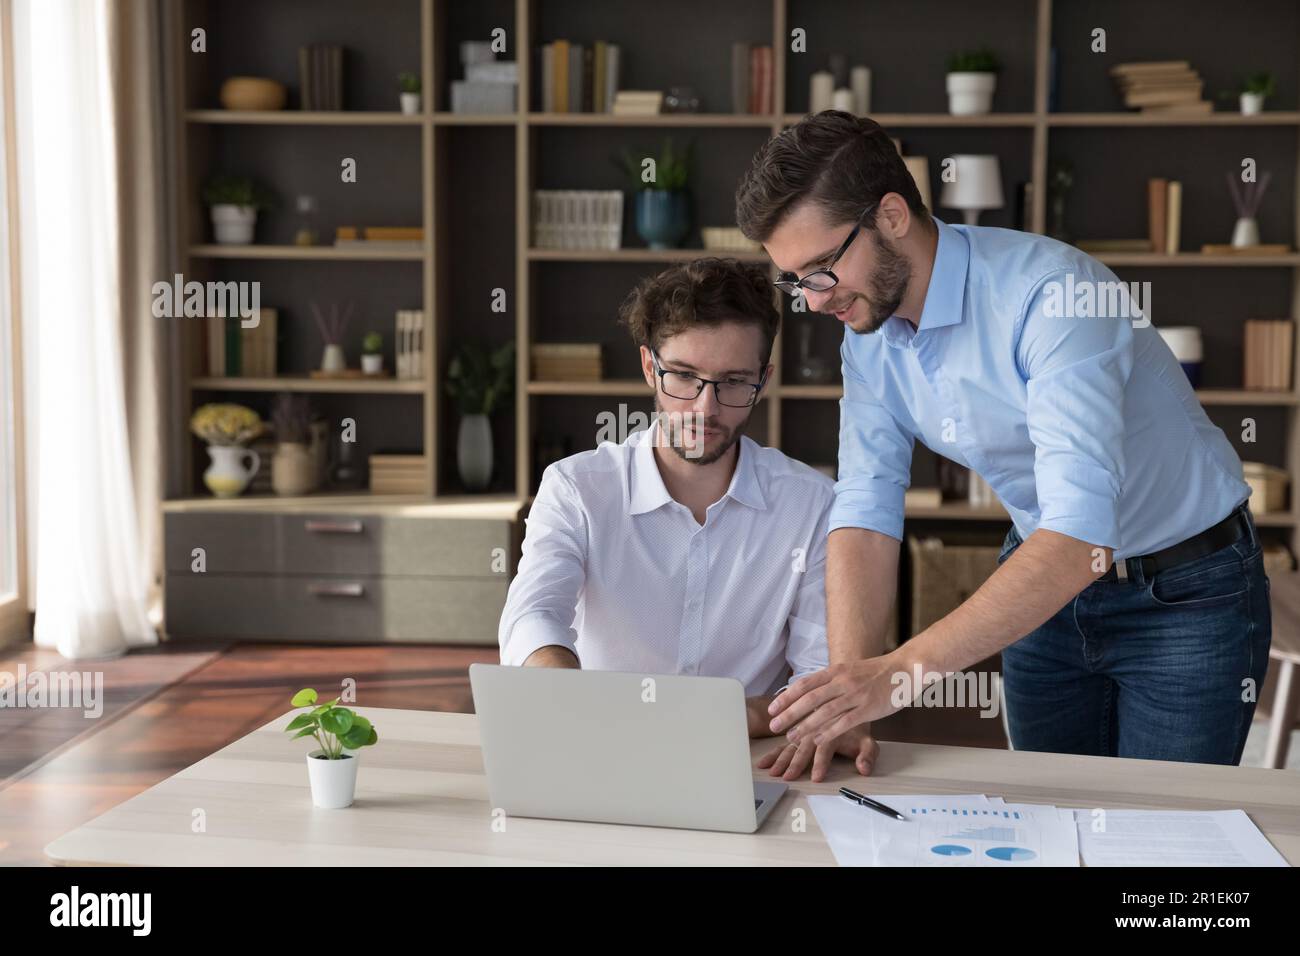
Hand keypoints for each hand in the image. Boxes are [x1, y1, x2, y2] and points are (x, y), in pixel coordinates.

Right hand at [756, 724, 878, 781]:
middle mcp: (816, 726)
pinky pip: (783, 740)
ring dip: (780, 757)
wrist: (845, 701)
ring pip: (791, 742)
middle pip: (804, 745)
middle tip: (787, 776)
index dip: (822, 762)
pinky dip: (773, 750)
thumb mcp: (867, 739)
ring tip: (772, 771)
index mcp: (833, 727)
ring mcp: (804, 728)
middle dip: (796, 762)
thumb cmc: (855, 725)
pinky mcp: (796, 730)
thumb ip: (867, 754)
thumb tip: (864, 769)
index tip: (817, 777)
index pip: (827, 747)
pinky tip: (763, 762)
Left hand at [768, 654, 907, 745]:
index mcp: (836, 671)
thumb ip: (832, 681)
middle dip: (789, 714)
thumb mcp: (850, 670)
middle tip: (774, 725)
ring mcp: (855, 695)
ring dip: (805, 726)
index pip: (804, 684)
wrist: (905, 668)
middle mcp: (842, 681)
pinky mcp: (868, 708)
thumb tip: (811, 692)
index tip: (772, 708)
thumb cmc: (877, 672)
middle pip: (809, 699)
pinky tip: (817, 741)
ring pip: (824, 712)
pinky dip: (829, 732)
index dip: (786, 697)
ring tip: (791, 737)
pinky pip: (844, 722)